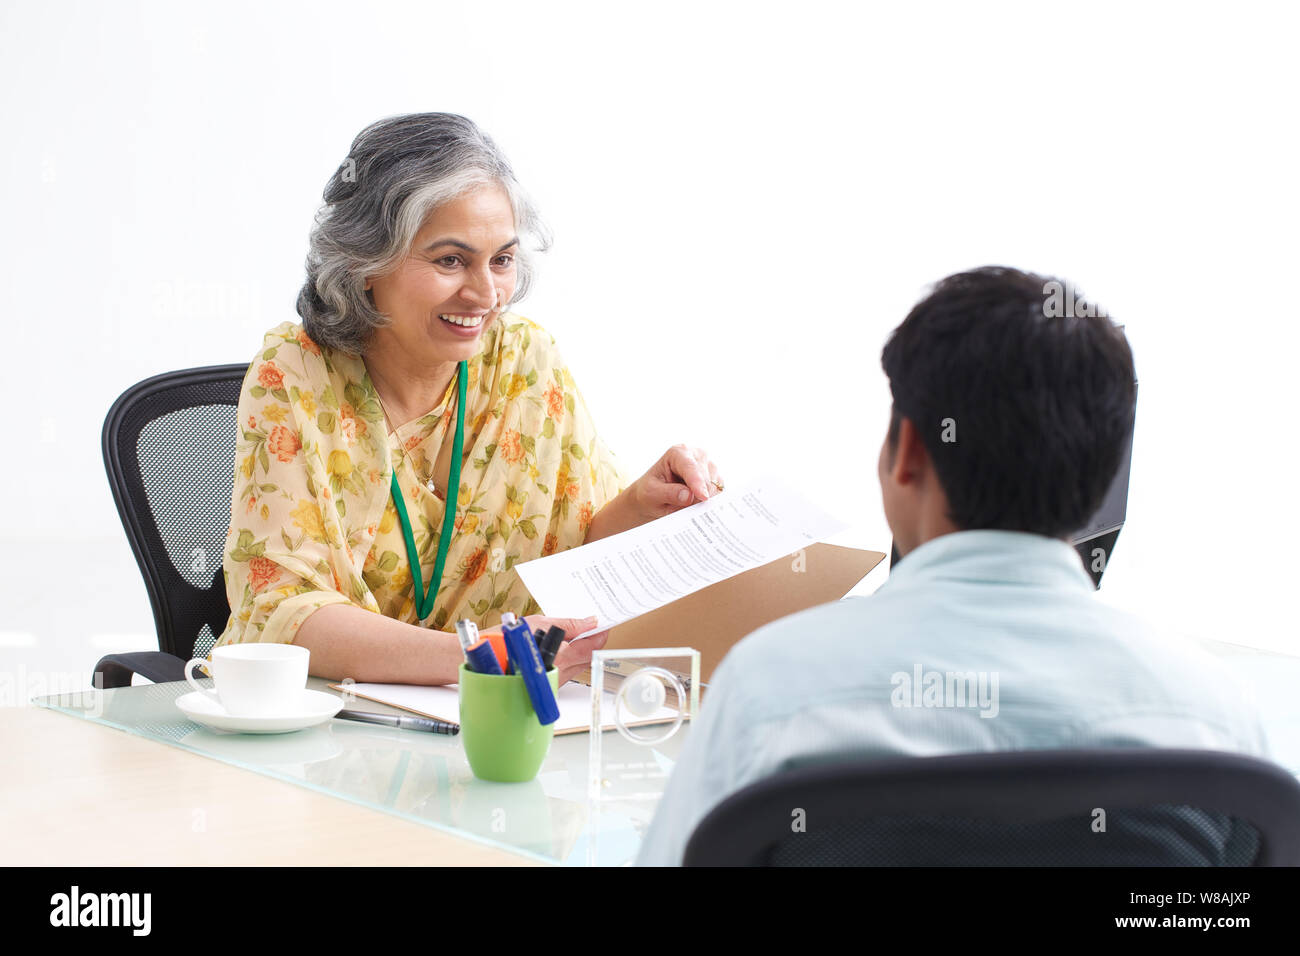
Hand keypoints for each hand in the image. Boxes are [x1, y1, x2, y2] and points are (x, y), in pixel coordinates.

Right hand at [480, 615, 609, 684]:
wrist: (483, 663)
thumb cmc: (504, 642)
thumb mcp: (539, 623)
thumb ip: (569, 624)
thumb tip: (590, 621)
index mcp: (562, 657)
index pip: (594, 645)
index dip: (602, 633)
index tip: (603, 623)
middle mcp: (561, 673)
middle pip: (589, 656)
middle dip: (592, 641)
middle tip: (589, 625)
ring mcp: (555, 680)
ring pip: (579, 664)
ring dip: (580, 650)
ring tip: (573, 633)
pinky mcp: (548, 684)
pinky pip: (566, 670)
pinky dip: (568, 658)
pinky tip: (560, 646)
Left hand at [630, 444, 723, 520]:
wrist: (654, 497)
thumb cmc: (650, 492)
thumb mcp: (652, 494)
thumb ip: (669, 494)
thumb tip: (689, 496)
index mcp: (678, 453)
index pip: (690, 467)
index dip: (697, 483)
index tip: (703, 497)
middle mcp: (696, 455)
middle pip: (706, 477)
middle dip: (699, 496)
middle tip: (684, 510)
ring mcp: (708, 466)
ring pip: (715, 486)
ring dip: (704, 501)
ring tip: (685, 506)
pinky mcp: (715, 479)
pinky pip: (719, 493)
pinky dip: (710, 502)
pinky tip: (696, 506)